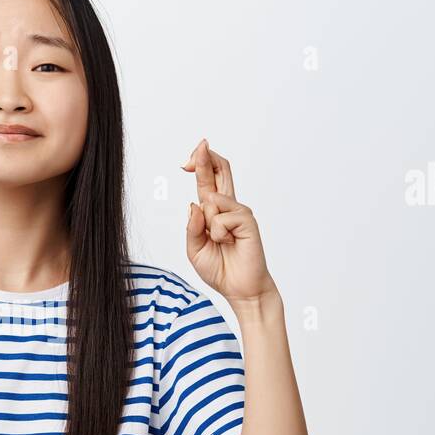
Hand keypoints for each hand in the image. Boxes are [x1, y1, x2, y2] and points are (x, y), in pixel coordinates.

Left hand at [183, 138, 276, 303]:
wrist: (240, 289)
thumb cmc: (220, 269)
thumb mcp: (195, 249)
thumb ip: (192, 227)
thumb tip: (194, 204)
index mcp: (214, 210)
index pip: (207, 180)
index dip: (198, 165)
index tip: (186, 160)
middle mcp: (228, 206)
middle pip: (221, 170)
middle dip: (206, 157)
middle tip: (200, 144)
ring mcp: (240, 211)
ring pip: (212, 200)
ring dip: (207, 223)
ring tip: (219, 241)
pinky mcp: (247, 220)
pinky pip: (220, 218)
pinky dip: (217, 233)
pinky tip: (228, 243)